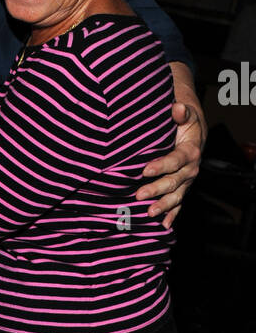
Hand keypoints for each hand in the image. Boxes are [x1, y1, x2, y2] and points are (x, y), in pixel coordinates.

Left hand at [136, 93, 205, 226]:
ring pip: (176, 196)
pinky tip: (164, 225)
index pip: (175, 160)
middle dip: (156, 190)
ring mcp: (186, 181)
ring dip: (163, 206)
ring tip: (149, 213)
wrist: (193, 132)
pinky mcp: (182, 188)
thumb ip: (181, 112)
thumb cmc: (184, 122)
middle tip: (138, 195)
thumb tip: (178, 108)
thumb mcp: (185, 113)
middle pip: (173, 182)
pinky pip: (178, 203)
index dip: (161, 166)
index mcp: (190, 151)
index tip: (144, 170)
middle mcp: (190, 169)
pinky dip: (172, 214)